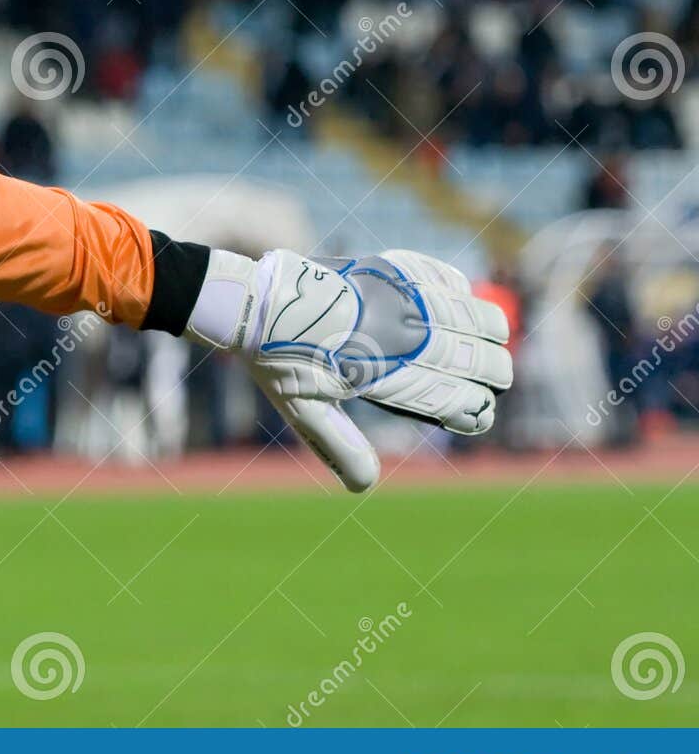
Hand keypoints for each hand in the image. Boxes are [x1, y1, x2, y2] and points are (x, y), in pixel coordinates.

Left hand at [185, 248, 511, 491]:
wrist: (255, 305)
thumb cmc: (279, 362)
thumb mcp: (305, 411)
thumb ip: (339, 447)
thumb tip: (366, 484)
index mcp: (378, 374)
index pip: (448, 397)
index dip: (473, 410)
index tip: (480, 416)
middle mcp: (394, 336)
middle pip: (468, 355)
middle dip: (493, 370)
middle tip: (499, 377)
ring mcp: (392, 298)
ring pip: (464, 310)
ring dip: (487, 326)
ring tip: (496, 337)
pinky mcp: (384, 269)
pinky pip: (436, 276)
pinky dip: (457, 288)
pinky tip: (462, 298)